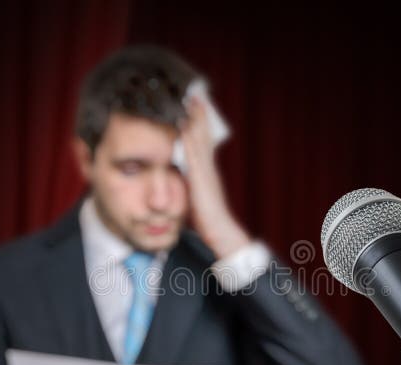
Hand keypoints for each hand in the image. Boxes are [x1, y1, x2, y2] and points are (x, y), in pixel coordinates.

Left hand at [180, 96, 250, 258]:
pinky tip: (183, 125)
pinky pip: (193, 154)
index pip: (202, 142)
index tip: (194, 105)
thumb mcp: (196, 199)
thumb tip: (179, 180)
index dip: (198, 124)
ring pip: (200, 140)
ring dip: (195, 119)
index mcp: (207, 172)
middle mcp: (208, 168)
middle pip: (203, 135)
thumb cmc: (209, 222)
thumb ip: (190, 186)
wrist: (221, 234)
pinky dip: (189, 138)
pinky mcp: (200, 179)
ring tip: (190, 100)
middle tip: (194, 93)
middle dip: (198, 114)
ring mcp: (206, 172)